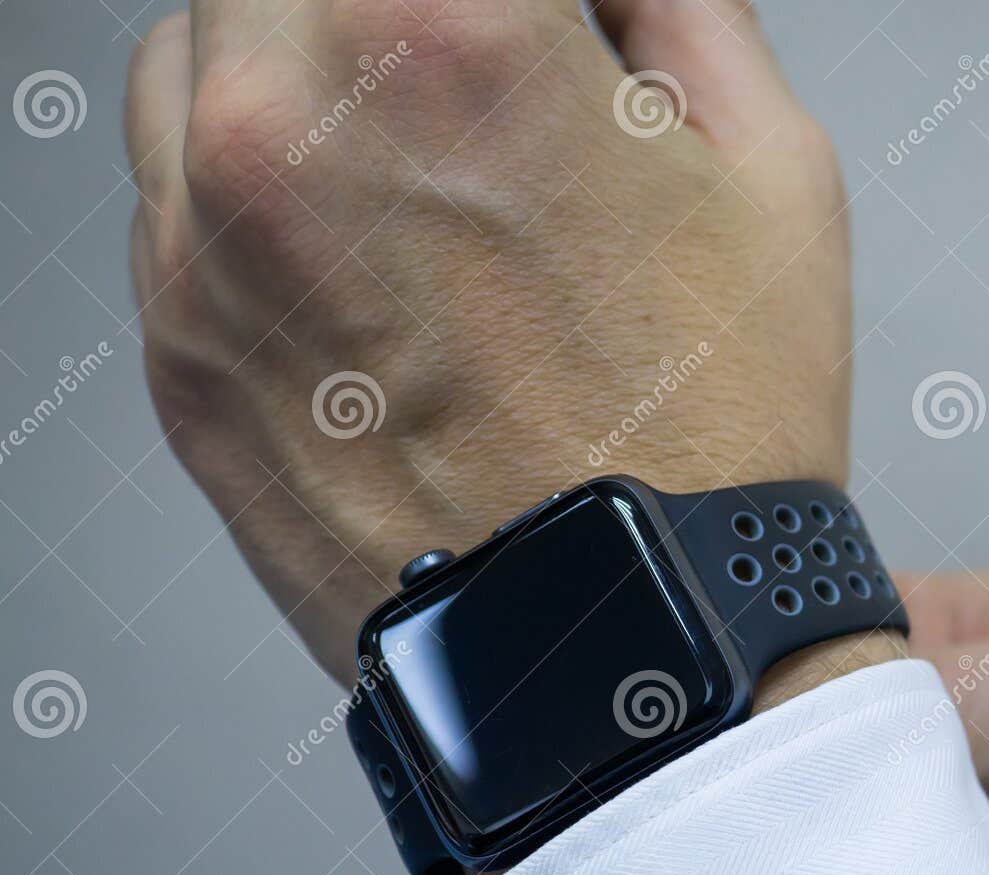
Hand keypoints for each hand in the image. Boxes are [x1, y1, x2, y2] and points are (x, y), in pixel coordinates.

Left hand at [125, 0, 886, 687]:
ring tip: (407, 149)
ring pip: (197, 49)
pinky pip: (167, 198)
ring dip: (295, 61)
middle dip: (395, 8)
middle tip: (471, 72)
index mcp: (447, 37)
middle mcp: (290, 126)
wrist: (630, 647)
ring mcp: (209, 249)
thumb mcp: (772, 166)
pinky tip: (359, 248)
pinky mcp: (179, 355)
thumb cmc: (714, 439)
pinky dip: (247, 185)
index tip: (542, 19)